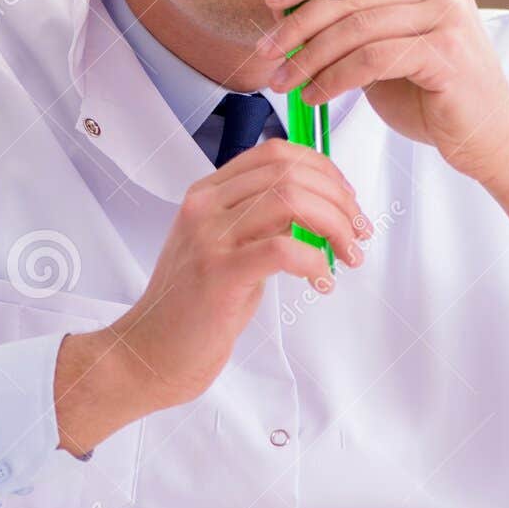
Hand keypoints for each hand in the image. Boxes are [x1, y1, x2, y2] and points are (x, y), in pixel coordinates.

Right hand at [54, 138, 372, 454]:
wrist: (150, 353)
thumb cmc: (194, 307)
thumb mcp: (226, 248)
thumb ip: (261, 222)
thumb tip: (318, 208)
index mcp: (207, 193)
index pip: (275, 154)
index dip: (323, 170)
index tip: (347, 201)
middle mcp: (205, 206)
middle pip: (289, 171)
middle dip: (339, 198)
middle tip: (358, 232)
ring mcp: (208, 237)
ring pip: (291, 200)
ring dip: (335, 225)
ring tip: (349, 256)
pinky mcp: (218, 274)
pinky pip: (282, 248)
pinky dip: (314, 261)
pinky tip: (322, 282)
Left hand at [256, 0, 508, 178]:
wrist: (488, 140)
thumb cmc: (432, 98)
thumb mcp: (383, 50)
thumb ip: (349, 26)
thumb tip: (285, 11)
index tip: (272, 1)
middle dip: (299, 23)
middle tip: (266, 51)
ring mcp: (448, 15)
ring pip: (356, 26)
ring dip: (309, 57)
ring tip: (284, 82)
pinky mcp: (447, 52)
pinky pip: (371, 58)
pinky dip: (334, 78)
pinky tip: (315, 97)